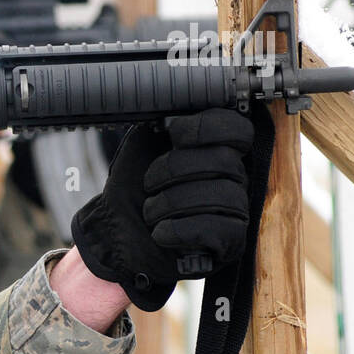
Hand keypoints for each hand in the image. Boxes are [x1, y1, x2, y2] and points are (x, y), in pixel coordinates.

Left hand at [70, 109, 253, 310]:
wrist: (116, 232)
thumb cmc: (133, 188)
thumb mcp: (143, 144)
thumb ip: (165, 120)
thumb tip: (181, 108)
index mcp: (217, 151)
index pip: (238, 129)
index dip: (206, 127)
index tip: (174, 133)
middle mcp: (234, 180)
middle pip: (225, 161)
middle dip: (173, 169)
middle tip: (149, 183)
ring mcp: (236, 213)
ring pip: (223, 196)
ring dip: (170, 203)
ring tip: (150, 212)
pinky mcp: (229, 244)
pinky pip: (216, 229)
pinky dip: (177, 230)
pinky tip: (160, 232)